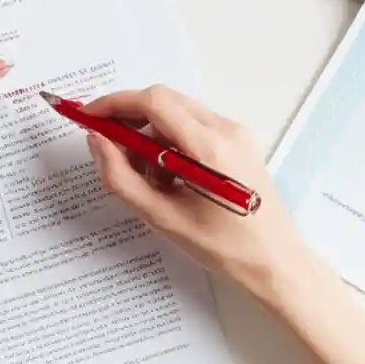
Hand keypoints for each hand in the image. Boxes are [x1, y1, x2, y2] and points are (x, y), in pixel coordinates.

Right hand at [83, 86, 316, 301]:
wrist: (275, 262)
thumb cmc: (224, 248)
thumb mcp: (162, 218)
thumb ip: (122, 177)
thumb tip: (97, 141)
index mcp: (210, 148)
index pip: (154, 102)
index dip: (115, 103)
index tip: (89, 117)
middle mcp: (227, 130)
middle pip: (165, 101)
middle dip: (131, 119)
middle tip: (109, 149)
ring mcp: (237, 133)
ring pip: (178, 114)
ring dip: (152, 137)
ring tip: (148, 180)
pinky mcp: (240, 142)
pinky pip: (195, 128)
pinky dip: (173, 144)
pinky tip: (170, 180)